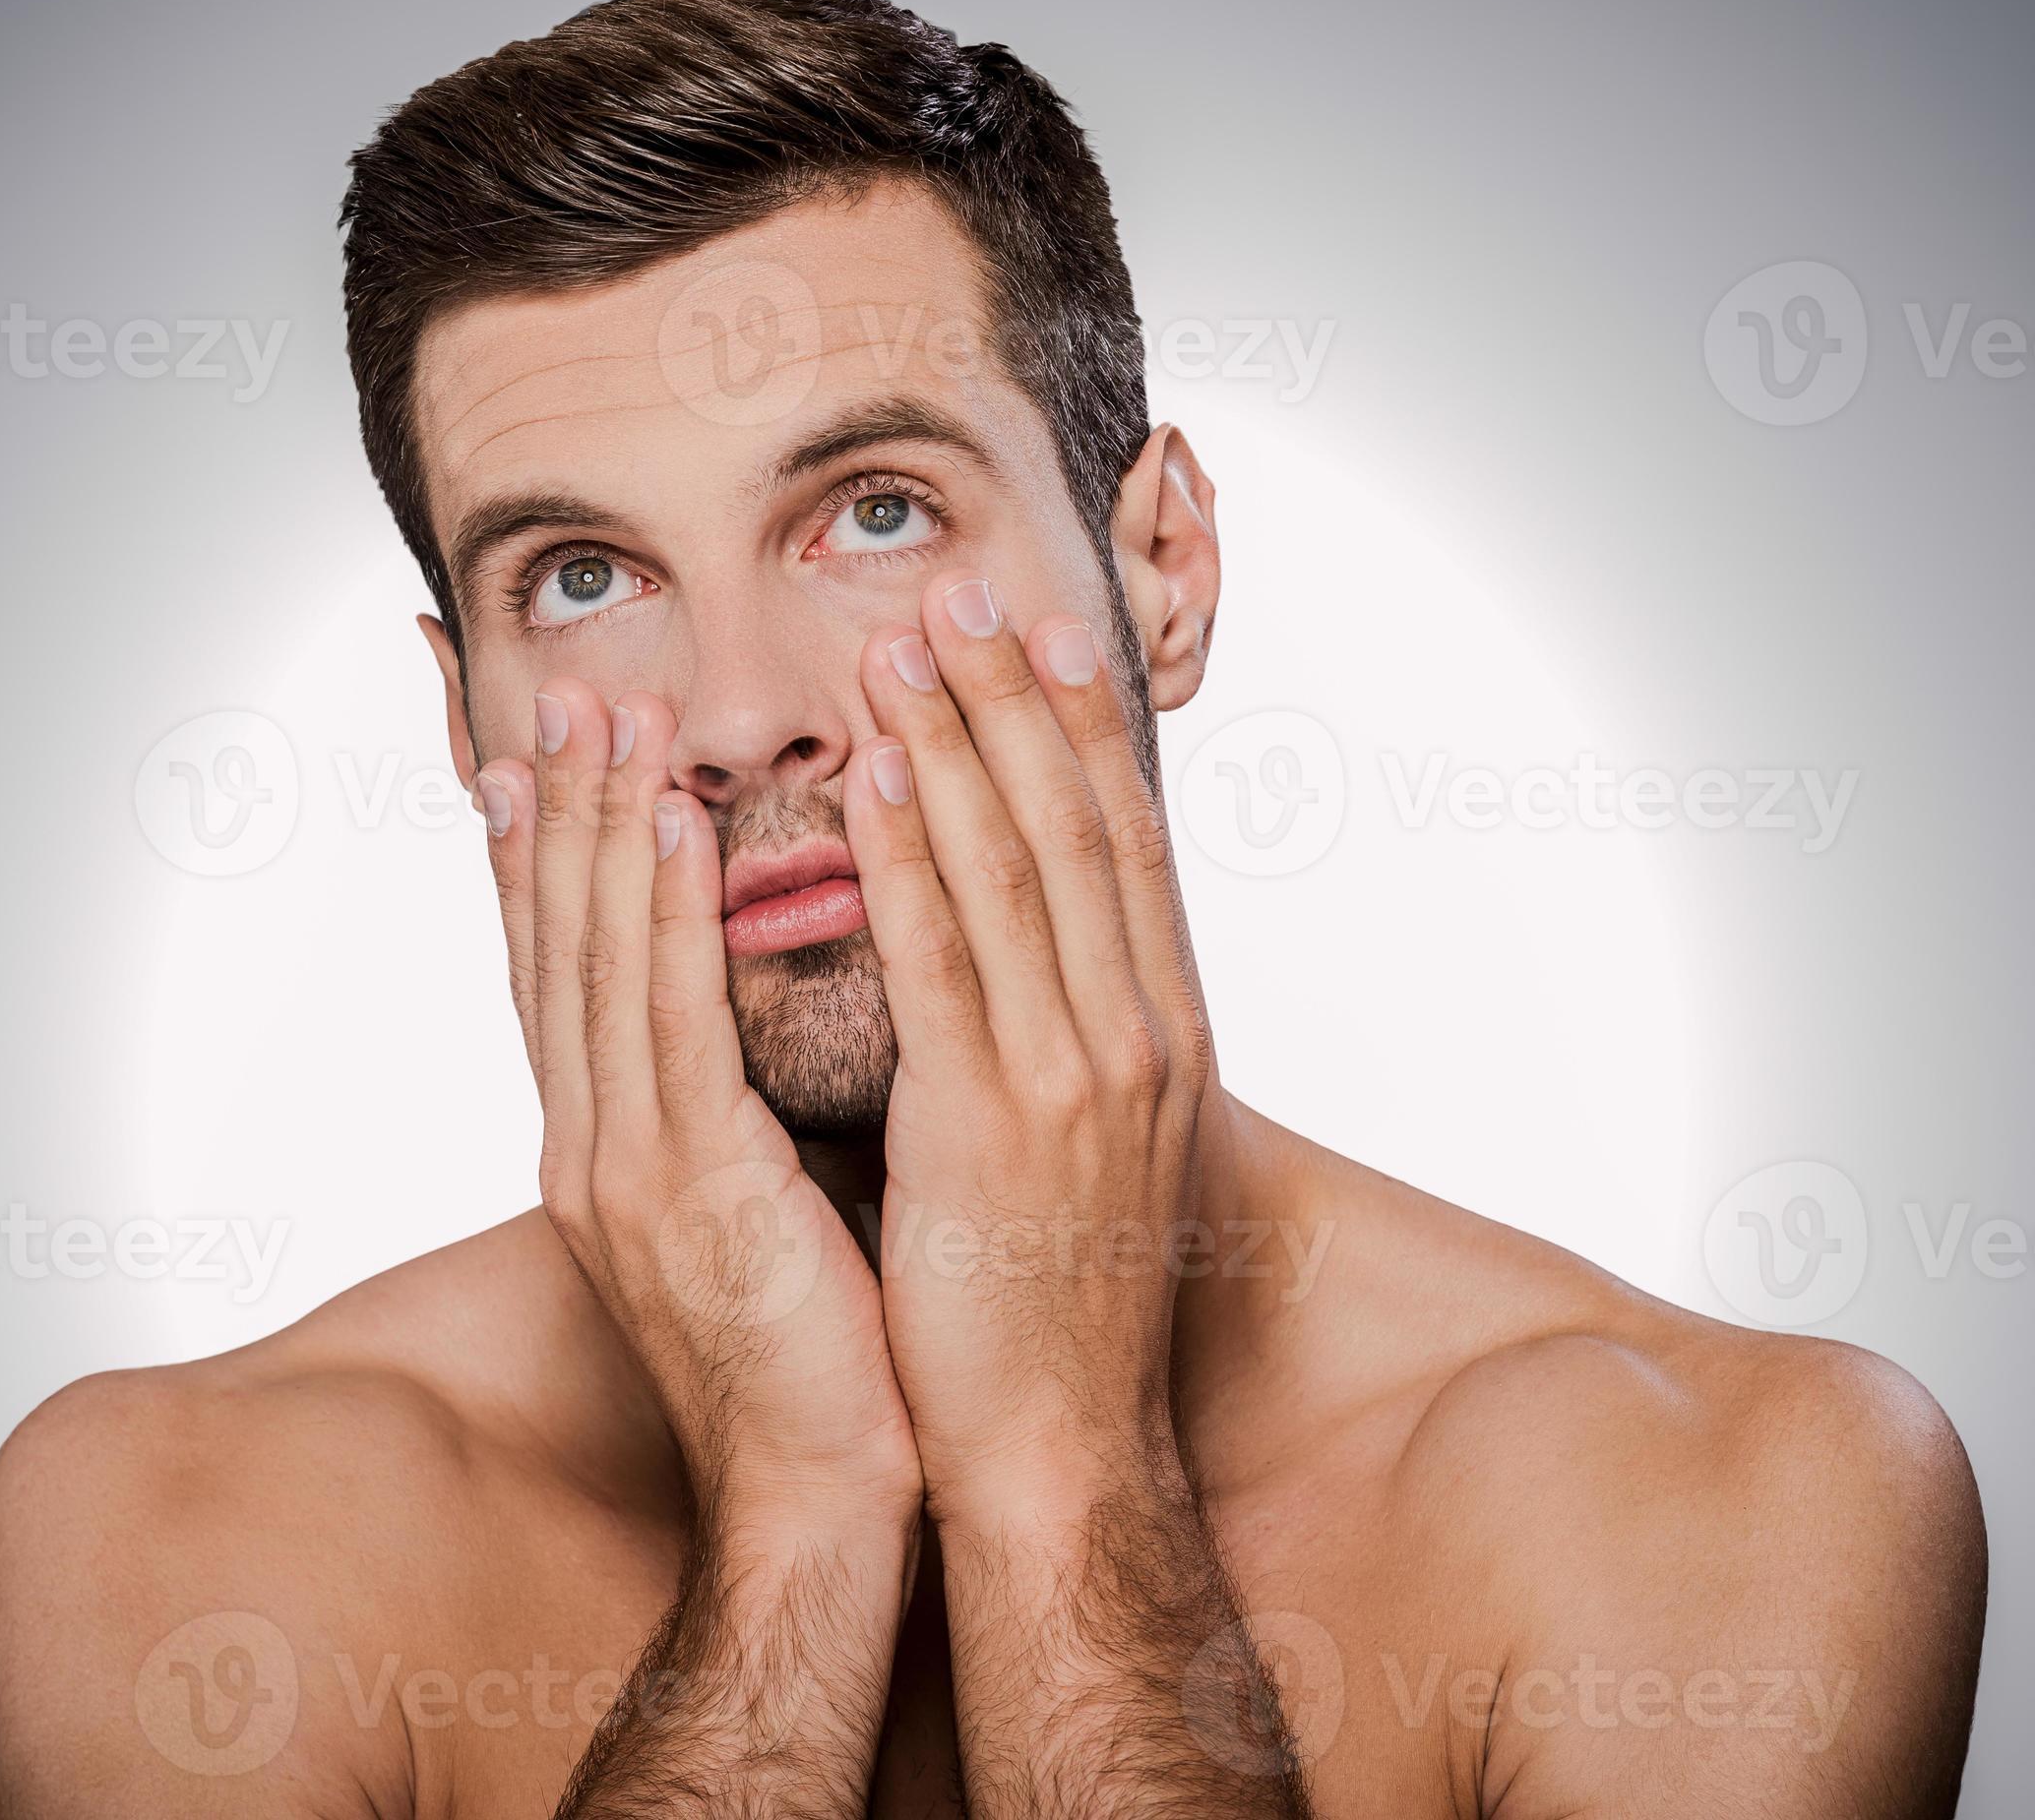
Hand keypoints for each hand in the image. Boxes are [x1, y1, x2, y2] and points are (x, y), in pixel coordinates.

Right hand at [480, 680, 920, 1525]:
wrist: (817, 1499)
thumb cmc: (819, 1356)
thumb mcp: (764, 1207)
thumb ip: (743, 1109)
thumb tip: (775, 1024)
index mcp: (611, 1152)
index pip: (566, 975)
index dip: (549, 861)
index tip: (544, 757)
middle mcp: (593, 1146)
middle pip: (558, 947)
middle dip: (559, 811)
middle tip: (563, 690)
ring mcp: (624, 1168)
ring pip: (596, 959)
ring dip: (598, 824)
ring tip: (605, 713)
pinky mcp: (687, 1189)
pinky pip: (668, 1021)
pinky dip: (659, 912)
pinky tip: (669, 823)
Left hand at [839, 573, 1216, 1515]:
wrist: (1056, 1450)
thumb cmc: (1055, 1304)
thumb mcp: (1091, 1144)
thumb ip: (1065, 1035)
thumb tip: (1026, 950)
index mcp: (1161, 1034)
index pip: (1121, 842)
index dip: (1080, 726)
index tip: (1041, 626)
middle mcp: (1137, 1034)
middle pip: (1078, 824)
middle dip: (1020, 693)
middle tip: (966, 583)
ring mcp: (1076, 1076)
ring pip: (1014, 868)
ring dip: (956, 739)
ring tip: (904, 637)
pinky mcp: (994, 1124)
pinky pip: (947, 962)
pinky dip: (912, 858)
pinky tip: (873, 776)